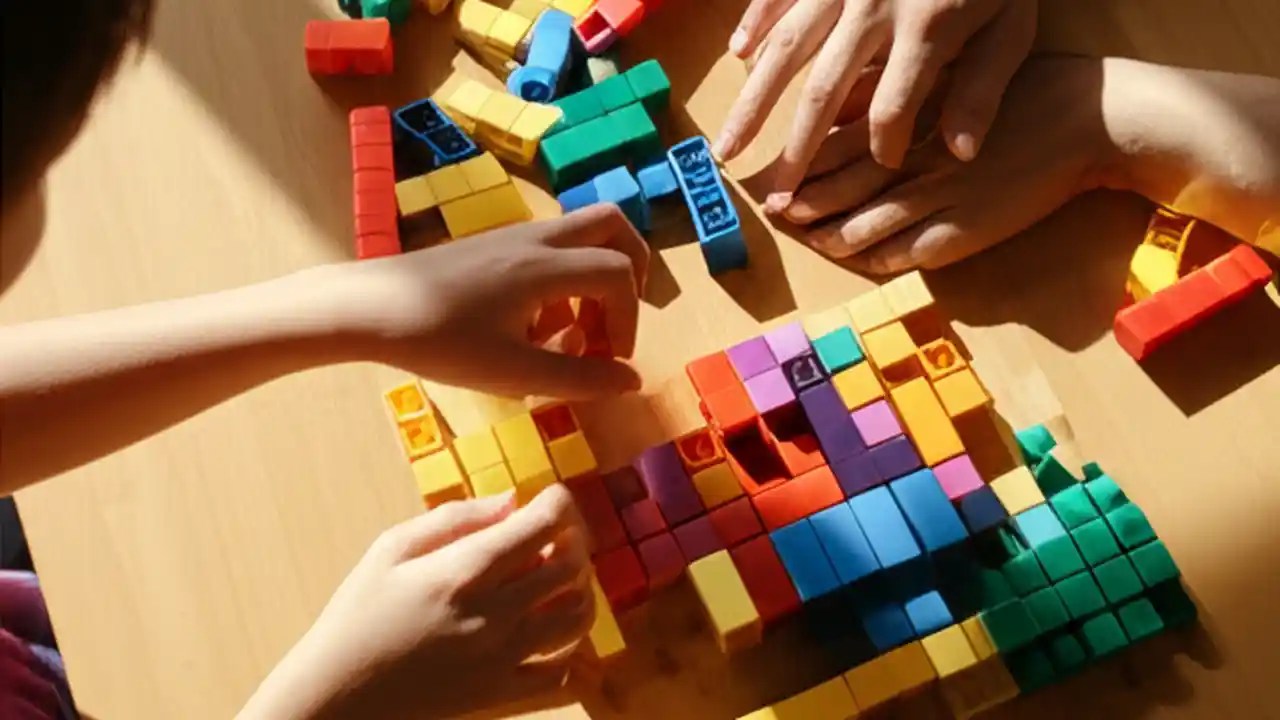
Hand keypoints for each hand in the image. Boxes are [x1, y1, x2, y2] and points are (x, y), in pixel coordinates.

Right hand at [240, 486, 593, 719]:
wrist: (335, 696)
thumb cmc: (356, 614)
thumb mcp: (390, 549)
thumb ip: (455, 518)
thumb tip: (512, 500)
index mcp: (463, 571)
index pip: (545, 524)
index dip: (560, 502)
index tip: (551, 498)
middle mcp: (493, 614)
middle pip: (572, 566)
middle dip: (575, 539)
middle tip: (557, 535)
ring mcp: (503, 659)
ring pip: (579, 617)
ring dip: (581, 589)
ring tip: (559, 579)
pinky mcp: (502, 695)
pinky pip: (564, 674)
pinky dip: (572, 648)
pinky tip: (553, 631)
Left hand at [313, 204, 648, 398]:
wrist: (368, 308)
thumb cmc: (439, 341)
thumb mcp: (514, 373)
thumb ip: (579, 378)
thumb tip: (632, 380)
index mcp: (546, 266)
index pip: (618, 275)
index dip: (628, 319)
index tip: (611, 360)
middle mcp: (537, 239)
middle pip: (613, 227)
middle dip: (631, 271)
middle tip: (617, 319)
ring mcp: (513, 237)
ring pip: (581, 237)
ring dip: (593, 280)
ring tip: (571, 336)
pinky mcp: (493, 246)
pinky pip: (549, 250)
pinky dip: (562, 281)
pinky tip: (532, 329)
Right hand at [716, 0, 1036, 209]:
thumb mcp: (1010, 27)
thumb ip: (982, 89)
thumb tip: (960, 155)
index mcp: (925, 28)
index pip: (893, 107)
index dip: (887, 143)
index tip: (886, 164)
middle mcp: (873, 7)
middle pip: (825, 91)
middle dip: (798, 149)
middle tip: (779, 197)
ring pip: (786, 50)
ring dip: (753, 103)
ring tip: (728, 146)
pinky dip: (755, 21)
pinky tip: (737, 55)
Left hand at [782, 56, 1110, 272]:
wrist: (1087, 120)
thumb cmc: (1023, 91)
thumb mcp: (953, 77)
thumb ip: (900, 92)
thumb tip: (849, 100)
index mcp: (911, 119)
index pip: (836, 145)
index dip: (800, 164)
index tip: (772, 174)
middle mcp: (915, 160)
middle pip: (840, 187)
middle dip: (802, 202)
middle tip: (772, 212)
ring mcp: (938, 199)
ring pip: (866, 225)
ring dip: (830, 235)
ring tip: (808, 239)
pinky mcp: (964, 231)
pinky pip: (906, 252)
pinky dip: (876, 257)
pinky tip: (858, 260)